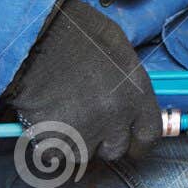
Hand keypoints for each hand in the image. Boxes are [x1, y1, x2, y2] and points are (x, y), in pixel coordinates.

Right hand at [4, 0, 160, 169]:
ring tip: (60, 112)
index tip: (129, 146)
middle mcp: (116, 115)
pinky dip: (47, 144)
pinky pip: (53, 155)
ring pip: (82, 155)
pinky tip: (43, 119)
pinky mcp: (55, 138)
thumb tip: (125, 105)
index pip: (149, 135)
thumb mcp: (119, 51)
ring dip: (72, 142)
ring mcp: (86, 129)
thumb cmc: (78, 33)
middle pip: (115, 150)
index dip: (138, 144)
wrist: (39, 33)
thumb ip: (126, 85)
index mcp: (137, 92)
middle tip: (83, 120)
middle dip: (101, 141)